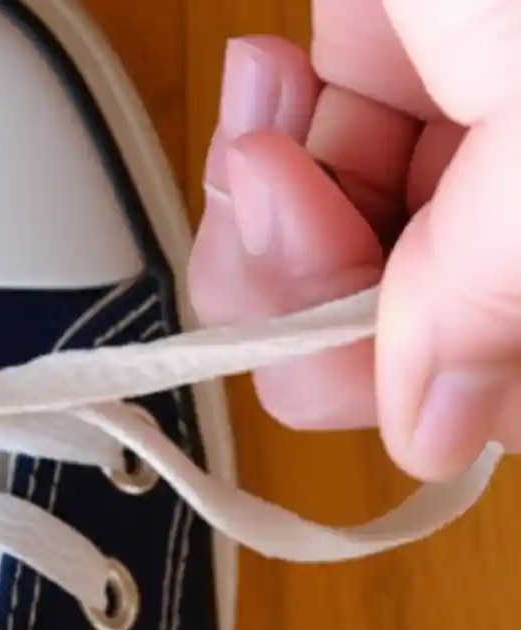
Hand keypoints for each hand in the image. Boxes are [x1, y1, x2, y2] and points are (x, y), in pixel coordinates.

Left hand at [190, 0, 520, 479]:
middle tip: (274, 182)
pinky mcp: (413, 64)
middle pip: (383, 322)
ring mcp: (479, 135)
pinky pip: (312, 149)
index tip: (304, 310)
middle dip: (291, 272)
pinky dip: (268, 124)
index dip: (371, 374)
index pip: (482, 391)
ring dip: (265, 190)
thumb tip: (433, 433)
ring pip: (327, 244)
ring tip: (273, 99)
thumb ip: (496, 290)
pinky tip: (274, 68)